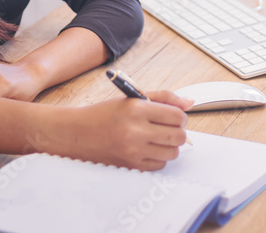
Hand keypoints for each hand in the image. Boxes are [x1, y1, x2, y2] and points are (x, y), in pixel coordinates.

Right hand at [47, 90, 193, 170]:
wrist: (75, 133)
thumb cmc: (103, 114)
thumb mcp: (131, 98)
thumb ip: (163, 98)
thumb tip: (189, 103)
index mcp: (137, 109)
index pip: (177, 116)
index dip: (181, 116)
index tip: (175, 117)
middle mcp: (136, 131)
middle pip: (178, 136)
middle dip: (178, 131)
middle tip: (168, 128)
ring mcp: (133, 151)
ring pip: (172, 153)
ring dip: (169, 146)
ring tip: (157, 138)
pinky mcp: (130, 166)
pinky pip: (159, 165)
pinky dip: (158, 158)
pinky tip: (148, 149)